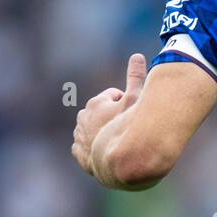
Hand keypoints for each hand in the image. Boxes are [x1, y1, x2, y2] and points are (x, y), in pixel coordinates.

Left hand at [72, 53, 147, 175]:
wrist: (118, 161)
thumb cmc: (128, 128)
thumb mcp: (136, 99)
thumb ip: (136, 77)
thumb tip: (137, 55)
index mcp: (96, 103)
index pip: (113, 96)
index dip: (125, 103)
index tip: (132, 112)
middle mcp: (83, 117)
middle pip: (101, 112)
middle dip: (112, 116)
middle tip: (126, 126)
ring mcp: (80, 136)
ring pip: (92, 129)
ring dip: (102, 132)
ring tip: (117, 141)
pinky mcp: (79, 153)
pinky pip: (85, 146)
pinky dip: (93, 147)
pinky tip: (105, 151)